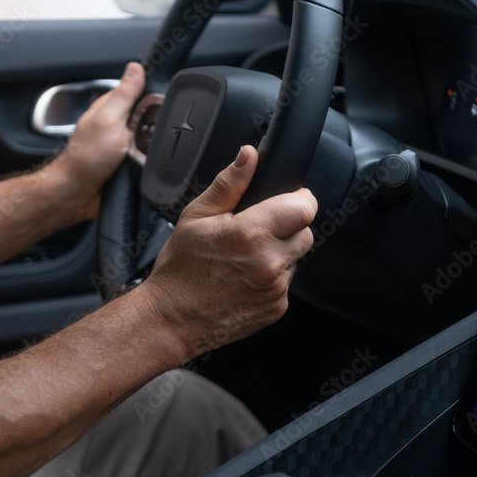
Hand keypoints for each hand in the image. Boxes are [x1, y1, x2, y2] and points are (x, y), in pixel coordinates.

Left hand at [45, 62, 145, 222]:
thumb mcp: (109, 119)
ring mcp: (122, 145)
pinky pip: (147, 158)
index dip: (154, 94)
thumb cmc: (87, 158)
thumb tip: (136, 68)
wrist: (78, 194)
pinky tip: (149, 164)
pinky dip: (150, 161)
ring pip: (150, 139)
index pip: (140, 91)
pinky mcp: (127, 164)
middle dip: (158, 124)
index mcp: (111, 108)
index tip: (165, 100)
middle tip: (155, 133)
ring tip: (151, 151)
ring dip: (155, 145)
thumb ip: (124, 94)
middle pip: (149, 117)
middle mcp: (116, 124)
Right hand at [137, 145, 317, 358]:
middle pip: (305, 232)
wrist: (171, 320)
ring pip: (296, 258)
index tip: (285, 199)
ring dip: (279, 253)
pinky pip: (286, 283)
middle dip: (287, 226)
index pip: (304, 207)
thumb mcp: (196, 216)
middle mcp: (270, 263)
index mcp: (252, 233)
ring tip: (245, 257)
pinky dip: (272, 278)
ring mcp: (276, 289)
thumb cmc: (179, 270)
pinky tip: (244, 278)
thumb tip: (249, 156)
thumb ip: (229, 184)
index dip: (298, 199)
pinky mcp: (277, 308)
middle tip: (255, 230)